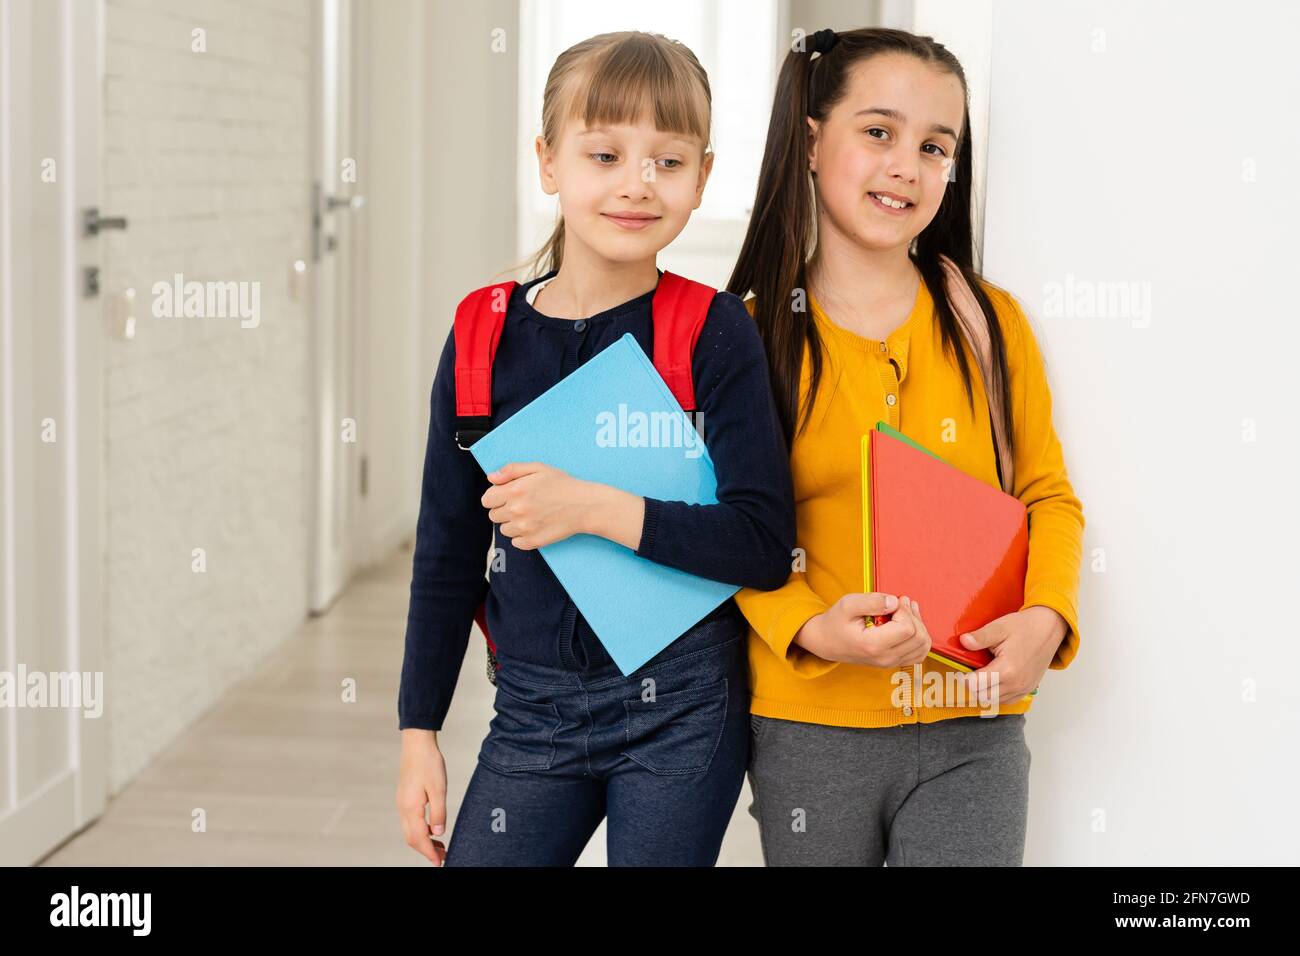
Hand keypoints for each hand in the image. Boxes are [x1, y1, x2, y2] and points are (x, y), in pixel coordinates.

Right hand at [396, 729, 448, 864]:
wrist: (417, 744)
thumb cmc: (429, 763)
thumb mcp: (439, 789)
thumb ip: (438, 813)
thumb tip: (438, 834)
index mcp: (410, 808)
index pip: (419, 838)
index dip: (429, 853)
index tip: (439, 862)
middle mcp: (403, 808)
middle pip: (412, 838)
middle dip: (426, 850)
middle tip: (442, 857)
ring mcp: (402, 803)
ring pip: (410, 830)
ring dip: (424, 841)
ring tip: (440, 846)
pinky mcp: (405, 798)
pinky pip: (410, 821)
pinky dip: (421, 830)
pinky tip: (432, 828)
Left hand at [481, 462, 596, 549]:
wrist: (584, 505)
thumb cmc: (562, 484)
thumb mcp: (538, 468)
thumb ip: (511, 470)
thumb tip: (491, 477)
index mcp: (514, 491)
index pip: (486, 500)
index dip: (495, 496)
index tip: (507, 495)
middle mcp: (516, 510)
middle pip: (493, 516)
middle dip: (504, 509)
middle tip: (522, 504)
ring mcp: (524, 528)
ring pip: (504, 530)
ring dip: (512, 523)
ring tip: (531, 514)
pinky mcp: (532, 541)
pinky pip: (515, 542)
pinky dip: (522, 536)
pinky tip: (535, 526)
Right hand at [795, 593, 931, 667]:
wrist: (826, 642)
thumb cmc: (836, 622)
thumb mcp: (848, 604)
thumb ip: (872, 601)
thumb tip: (895, 602)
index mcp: (873, 645)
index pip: (907, 629)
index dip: (904, 610)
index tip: (892, 602)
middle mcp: (885, 658)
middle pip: (919, 637)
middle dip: (913, 616)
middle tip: (899, 602)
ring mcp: (891, 662)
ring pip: (923, 646)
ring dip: (919, 625)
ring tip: (905, 611)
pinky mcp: (894, 661)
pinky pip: (919, 653)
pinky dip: (919, 636)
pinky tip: (908, 622)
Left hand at [955, 605, 1066, 706]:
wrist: (1049, 628)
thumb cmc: (1026, 627)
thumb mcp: (999, 627)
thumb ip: (980, 637)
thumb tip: (963, 641)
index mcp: (1007, 669)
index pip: (976, 685)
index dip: (964, 678)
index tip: (961, 670)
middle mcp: (1016, 683)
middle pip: (983, 696)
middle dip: (973, 686)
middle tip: (970, 672)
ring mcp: (1024, 689)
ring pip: (995, 701)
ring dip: (984, 691)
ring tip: (982, 674)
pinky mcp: (1028, 689)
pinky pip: (1007, 700)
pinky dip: (997, 694)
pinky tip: (994, 680)